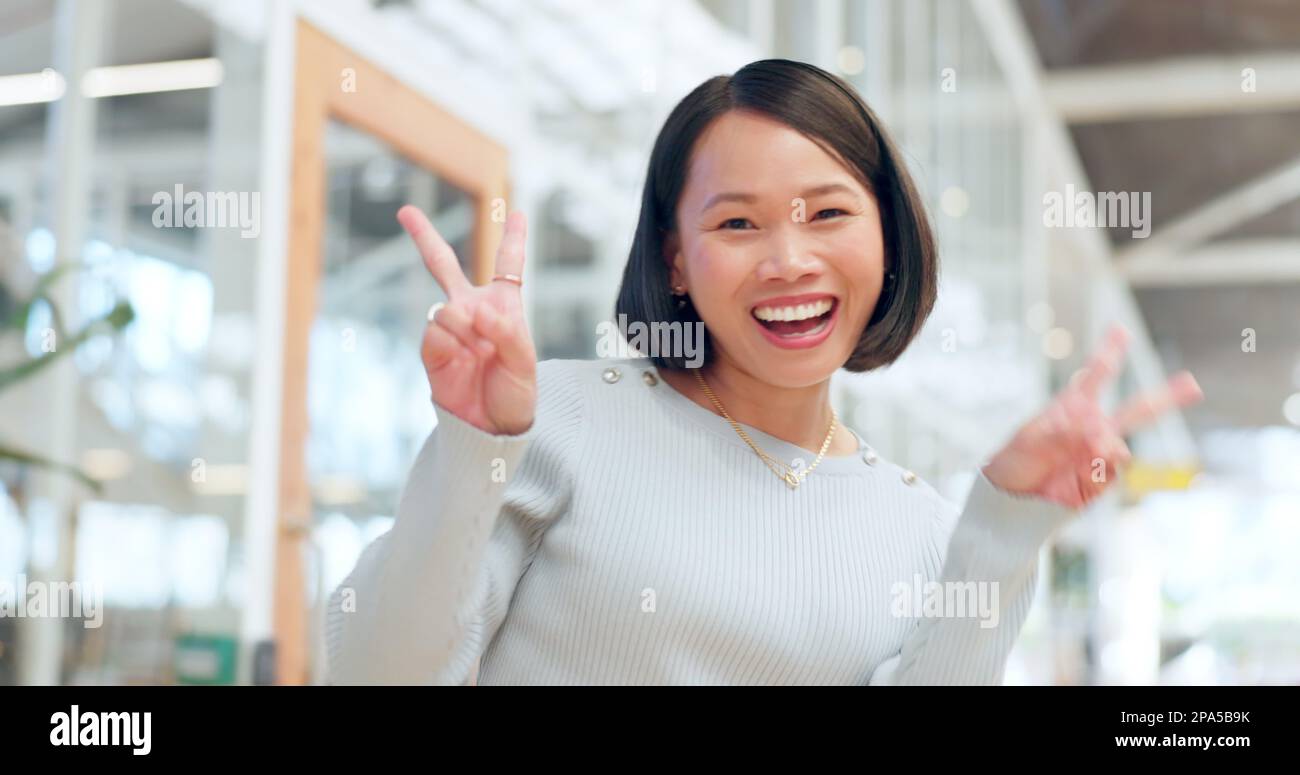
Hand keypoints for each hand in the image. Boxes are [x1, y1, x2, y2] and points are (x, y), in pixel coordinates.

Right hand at [398, 205, 536, 435]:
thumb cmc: (515, 392)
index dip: (512, 238)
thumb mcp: (524, 362)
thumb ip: (506, 331)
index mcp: (503, 307)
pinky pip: (433, 332)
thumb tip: (476, 311)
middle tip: (405, 212)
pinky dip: (450, 344)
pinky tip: (462, 359)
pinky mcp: (431, 350)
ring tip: (480, 354)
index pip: (507, 266)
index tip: (516, 213)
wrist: (490, 427)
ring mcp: (449, 329)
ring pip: (445, 309)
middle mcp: (472, 311)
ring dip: (464, 330)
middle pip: (444, 265)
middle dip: (423, 237)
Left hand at [981, 325, 1203, 507]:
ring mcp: (1098, 454)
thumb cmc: (1012, 462)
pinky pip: (1112, 471)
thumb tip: (1093, 428)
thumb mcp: (1027, 442)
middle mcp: (1092, 429)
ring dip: (1107, 447)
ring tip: (1085, 449)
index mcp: (1072, 408)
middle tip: (1193, 384)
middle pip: (1135, 409)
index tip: (1121, 331)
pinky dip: (1102, 468)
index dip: (1109, 353)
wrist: (1008, 499)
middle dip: (1166, 397)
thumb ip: (1059, 433)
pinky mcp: (1099, 480)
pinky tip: (1086, 467)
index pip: (1095, 377)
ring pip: (1122, 447)